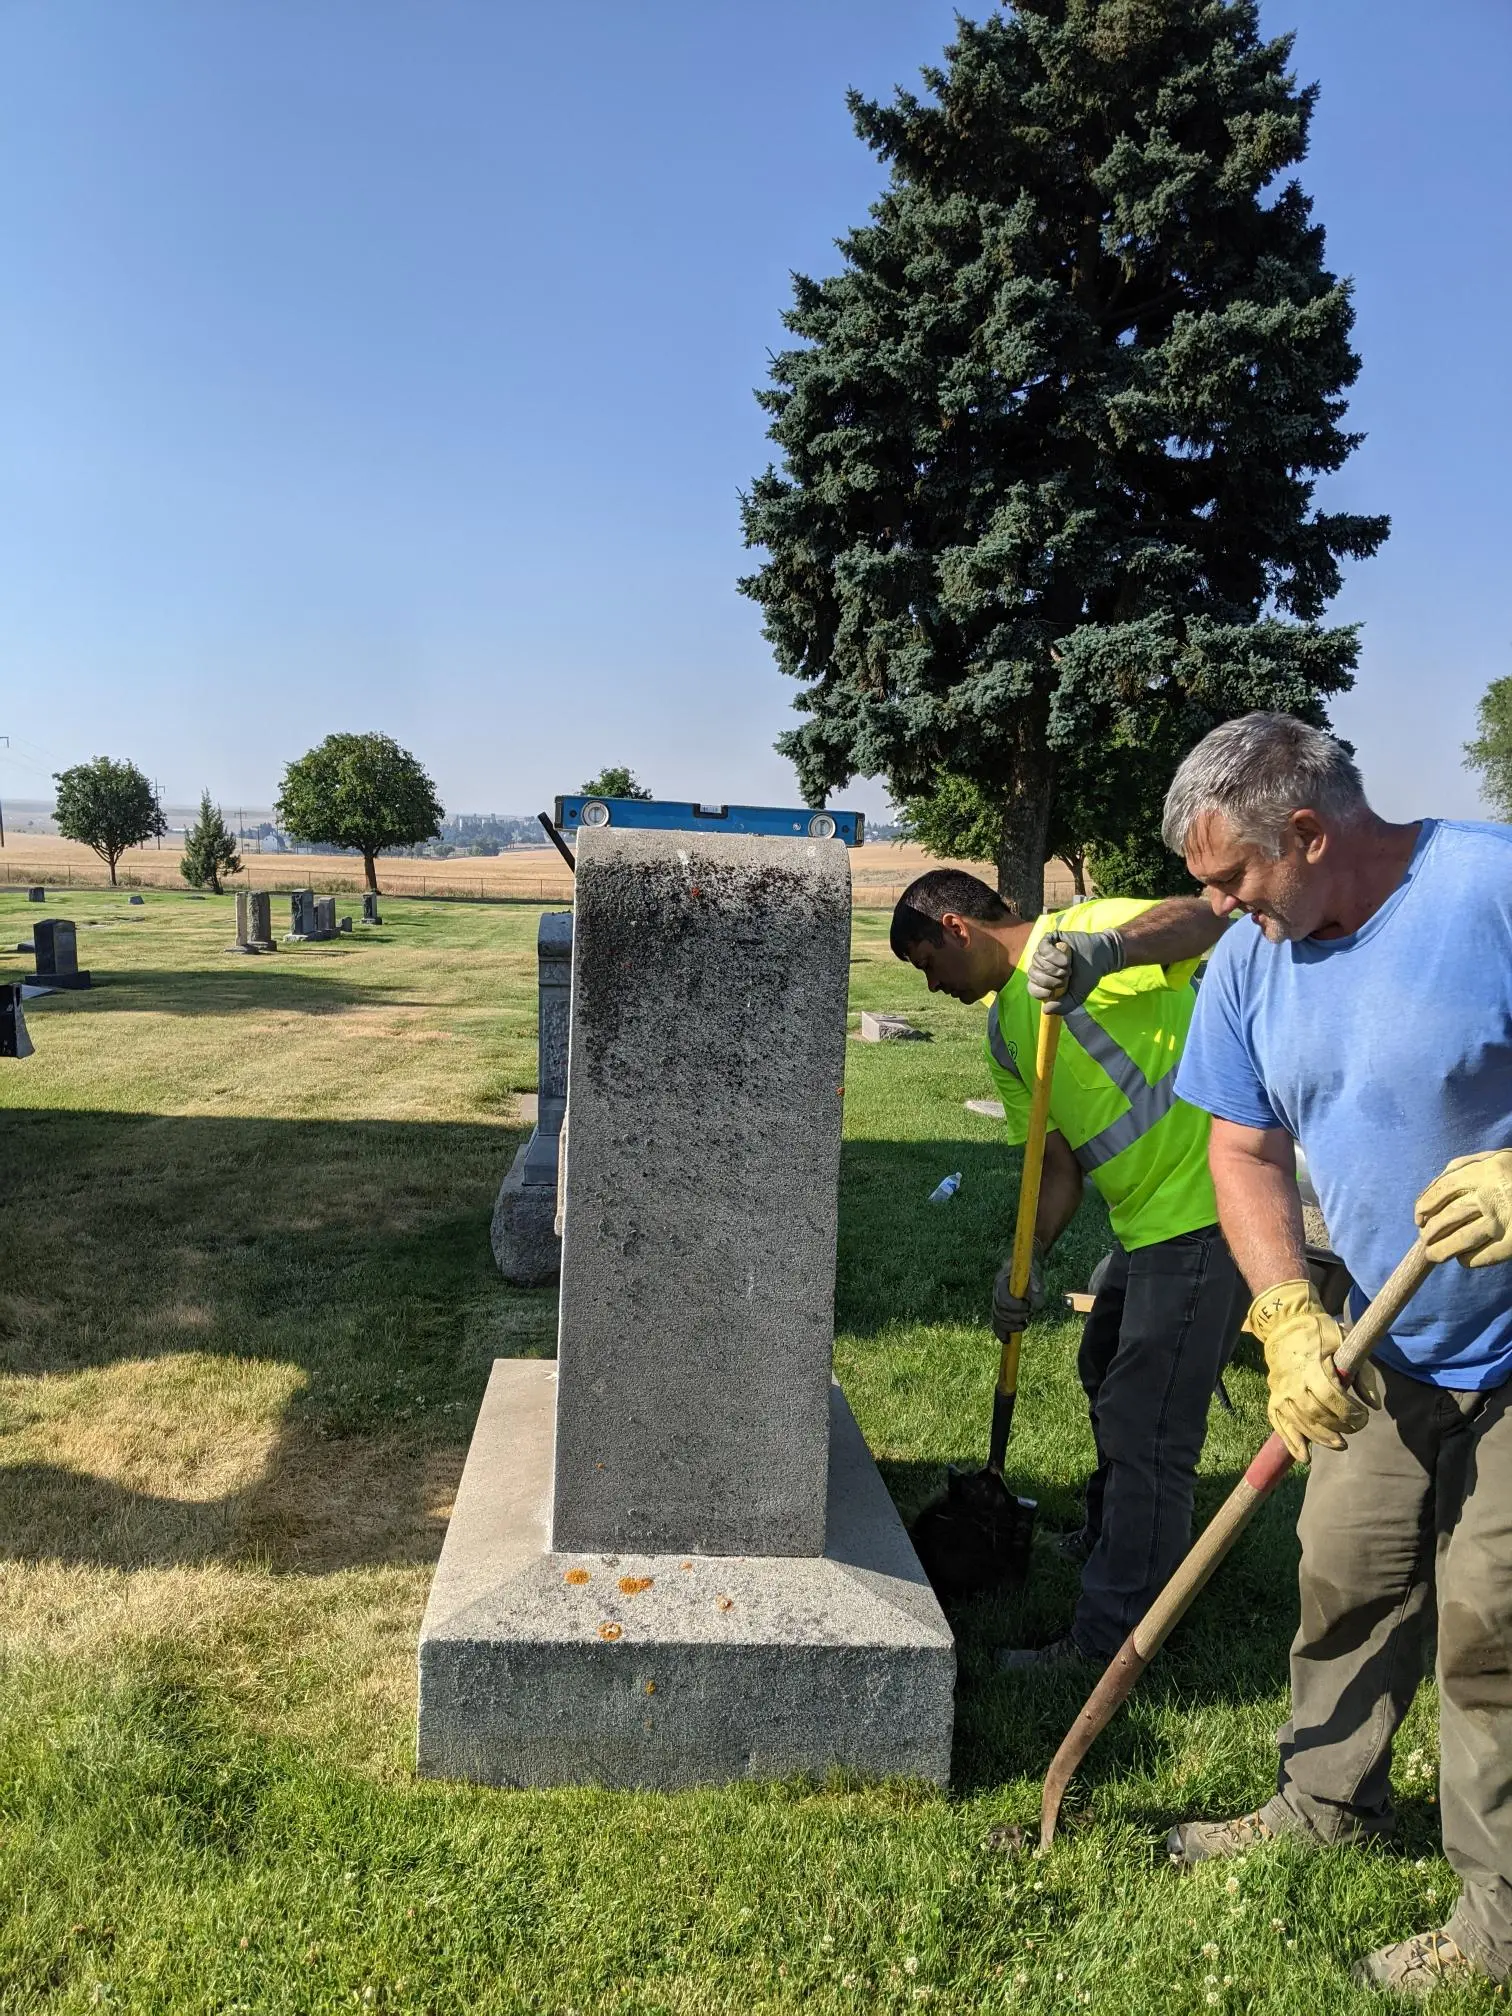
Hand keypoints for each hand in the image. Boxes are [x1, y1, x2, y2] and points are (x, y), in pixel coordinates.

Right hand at [992, 1243, 1045, 1339]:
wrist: (1024, 1265)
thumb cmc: (1030, 1267)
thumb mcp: (1035, 1272)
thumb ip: (1037, 1285)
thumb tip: (1037, 1304)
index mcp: (1002, 1282)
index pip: (1003, 1300)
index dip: (1015, 1307)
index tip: (1028, 1307)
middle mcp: (996, 1292)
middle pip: (999, 1312)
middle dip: (1014, 1318)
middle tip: (1027, 1319)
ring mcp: (997, 1301)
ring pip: (997, 1319)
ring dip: (1010, 1326)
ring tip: (1024, 1325)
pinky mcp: (1000, 1308)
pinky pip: (996, 1323)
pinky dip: (1000, 1332)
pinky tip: (1007, 1339)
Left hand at [1026, 928, 1124, 1014]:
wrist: (1101, 957)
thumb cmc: (1087, 976)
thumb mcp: (1077, 996)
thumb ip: (1063, 1006)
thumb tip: (1045, 1010)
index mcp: (1045, 982)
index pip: (1032, 988)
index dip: (1042, 991)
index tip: (1057, 989)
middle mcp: (1042, 967)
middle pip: (1033, 975)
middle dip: (1051, 979)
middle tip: (1066, 976)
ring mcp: (1044, 952)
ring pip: (1037, 961)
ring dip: (1055, 967)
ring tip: (1069, 967)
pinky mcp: (1050, 939)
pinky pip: (1042, 948)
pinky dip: (1053, 955)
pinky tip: (1066, 959)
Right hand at [1247, 1278, 1380, 1463]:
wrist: (1285, 1324)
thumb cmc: (1320, 1333)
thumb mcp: (1345, 1342)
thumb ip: (1362, 1374)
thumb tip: (1374, 1405)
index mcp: (1311, 1366)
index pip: (1331, 1397)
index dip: (1349, 1412)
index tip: (1364, 1416)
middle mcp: (1292, 1381)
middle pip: (1315, 1414)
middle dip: (1338, 1427)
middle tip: (1355, 1430)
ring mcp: (1280, 1391)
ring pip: (1300, 1422)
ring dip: (1320, 1438)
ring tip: (1340, 1444)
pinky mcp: (1274, 1397)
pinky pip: (1280, 1424)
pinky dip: (1291, 1442)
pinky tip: (1305, 1457)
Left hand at [1414, 1150, 1511, 1267]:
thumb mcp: (1492, 1160)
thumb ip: (1461, 1169)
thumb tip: (1427, 1195)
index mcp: (1487, 1170)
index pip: (1443, 1189)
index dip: (1424, 1205)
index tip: (1418, 1218)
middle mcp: (1495, 1194)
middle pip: (1449, 1217)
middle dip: (1430, 1232)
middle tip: (1424, 1239)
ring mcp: (1506, 1220)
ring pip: (1462, 1239)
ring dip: (1441, 1250)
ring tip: (1433, 1254)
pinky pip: (1483, 1256)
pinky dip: (1467, 1260)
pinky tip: (1462, 1259)